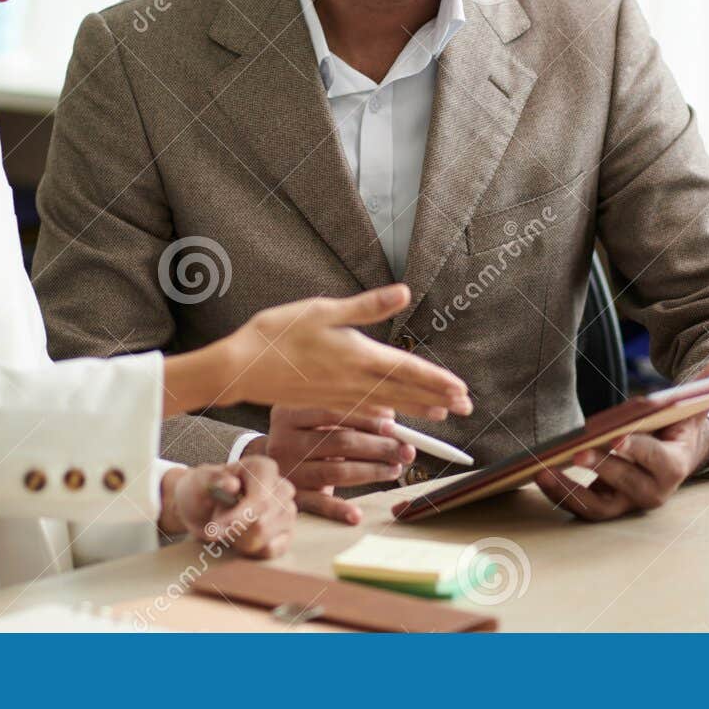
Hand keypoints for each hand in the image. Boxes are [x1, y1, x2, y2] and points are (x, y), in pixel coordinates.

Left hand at [159, 457, 296, 558]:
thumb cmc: (204, 490)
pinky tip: (239, 538)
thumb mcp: (200, 481)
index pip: (259, 500)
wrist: (204, 507)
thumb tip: (232, 484)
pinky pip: (271, 550)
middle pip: (262, 523)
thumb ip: (213, 480)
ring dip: (238, 539)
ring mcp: (287, 511)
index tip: (212, 530)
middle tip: (214, 525)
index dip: (236, 518)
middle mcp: (282, 488)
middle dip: (232, 530)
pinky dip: (250, 550)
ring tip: (228, 526)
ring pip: (264, 538)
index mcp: (263, 468)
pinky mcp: (286, 533)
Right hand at [212, 284, 470, 419]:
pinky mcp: (325, 400)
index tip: (462, 389)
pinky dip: (383, 412)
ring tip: (441, 415)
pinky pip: (364, 409)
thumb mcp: (324, 310)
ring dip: (417, 408)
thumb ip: (366, 306)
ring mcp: (340, 395)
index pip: (409, 370)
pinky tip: (390, 416)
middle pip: (406, 392)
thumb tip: (404, 293)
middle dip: (438, 399)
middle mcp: (355, 380)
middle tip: (466, 407)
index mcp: (359, 356)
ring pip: (388, 403)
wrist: (242, 367)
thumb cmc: (279, 333)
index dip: (438, 380)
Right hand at [244, 405, 415, 523]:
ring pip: (335, 472)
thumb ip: (349, 412)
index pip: (333, 411)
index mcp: (288, 412)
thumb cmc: (303, 435)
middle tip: (405, 449)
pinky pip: (317, 504)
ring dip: (371, 471)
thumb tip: (390, 418)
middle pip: (339, 442)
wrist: (265, 465)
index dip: (366, 417)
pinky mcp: (290, 497)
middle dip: (378, 446)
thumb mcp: (316, 417)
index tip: (393, 424)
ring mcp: (286, 471)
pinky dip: (338, 510)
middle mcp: (282, 441)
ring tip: (395, 469)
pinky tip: (356, 513)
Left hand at [535, 353, 708, 521]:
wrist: (672, 453)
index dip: (639, 451)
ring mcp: (627, 501)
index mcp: (676, 464)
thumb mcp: (697, 401)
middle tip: (577, 451)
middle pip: (627, 483)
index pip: (660, 462)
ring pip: (601, 505)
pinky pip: (582, 508)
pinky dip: (560, 495)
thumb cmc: (678, 424)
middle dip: (603, 467)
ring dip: (572, 489)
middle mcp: (653, 489)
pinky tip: (539, 473)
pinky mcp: (606, 505)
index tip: (618, 436)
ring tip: (545, 467)